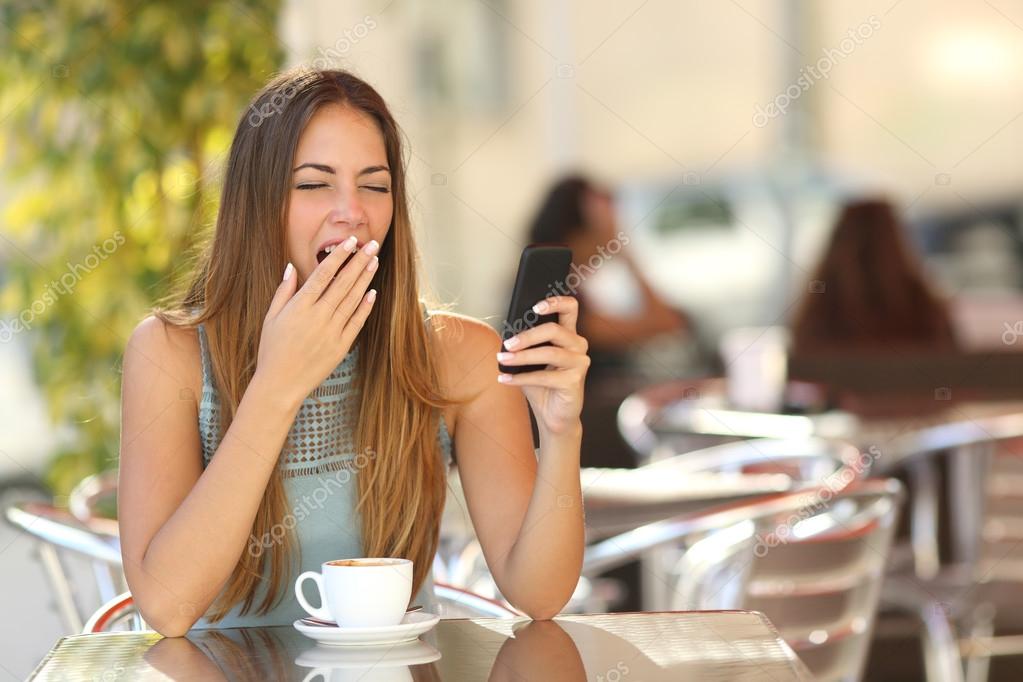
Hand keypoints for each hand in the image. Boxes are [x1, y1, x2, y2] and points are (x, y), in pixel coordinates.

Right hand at [254, 236, 379, 406]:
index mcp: (299, 306)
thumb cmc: (272, 350)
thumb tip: (291, 266)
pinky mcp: (341, 346)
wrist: (280, 384)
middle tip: (372, 244)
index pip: (323, 274)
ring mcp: (331, 332)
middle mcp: (318, 316)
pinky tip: (373, 292)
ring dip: (365, 279)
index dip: (338, 256)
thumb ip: (283, 291)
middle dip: (359, 261)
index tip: (350, 242)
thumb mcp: (270, 318)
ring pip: (352, 299)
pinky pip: (356, 322)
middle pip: (343, 283)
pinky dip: (365, 307)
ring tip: (374, 261)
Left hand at [496, 296, 588, 436]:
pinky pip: (544, 376)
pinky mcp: (575, 381)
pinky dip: (521, 378)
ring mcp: (579, 363)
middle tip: (508, 343)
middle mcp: (578, 346)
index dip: (555, 303)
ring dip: (522, 357)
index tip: (535, 308)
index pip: (570, 308)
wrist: (552, 416)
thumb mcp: (530, 361)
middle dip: (528, 336)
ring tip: (502, 360)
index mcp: (569, 335)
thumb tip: (506, 334)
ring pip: (549, 353)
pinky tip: (505, 379)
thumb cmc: (541, 385)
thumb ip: (524, 345)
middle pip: (555, 330)